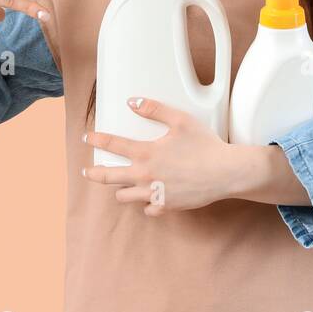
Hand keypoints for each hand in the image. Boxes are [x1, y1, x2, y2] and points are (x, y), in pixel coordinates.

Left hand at [82, 96, 237, 215]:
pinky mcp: (167, 206)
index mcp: (146, 153)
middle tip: (87, 172)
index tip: (88, 137)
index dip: (97, 140)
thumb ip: (155, 109)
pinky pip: (148, 209)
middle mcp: (146, 176)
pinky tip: (148, 198)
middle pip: (109, 177)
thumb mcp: (180, 120)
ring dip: (121, 190)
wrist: (225, 173)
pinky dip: (146, 204)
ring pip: (125, 197)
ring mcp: (155, 194)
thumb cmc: (205, 145)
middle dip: (94, 174)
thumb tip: (132, 102)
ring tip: (121, 185)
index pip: (113, 145)